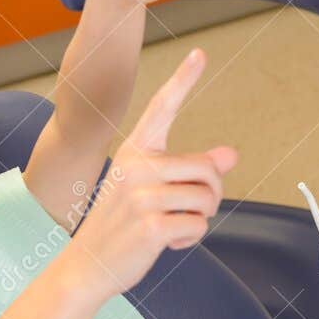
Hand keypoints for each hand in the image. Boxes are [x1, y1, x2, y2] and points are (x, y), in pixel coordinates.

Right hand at [72, 48, 236, 293]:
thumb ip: (190, 170)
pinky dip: (191, 240)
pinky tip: (169, 243)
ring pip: (207, 199)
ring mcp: (142, 196)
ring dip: (200, 218)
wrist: (87, 264)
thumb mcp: (149, 190)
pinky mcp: (151, 225)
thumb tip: (231, 154)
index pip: (162, 108)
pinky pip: (198, 225)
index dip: (183, 79)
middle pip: (208, 169)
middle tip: (192, 210)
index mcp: (135, 151)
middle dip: (211, 195)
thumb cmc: (121, 224)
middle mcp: (137, 166)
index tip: (199, 53)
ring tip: (174, 226)